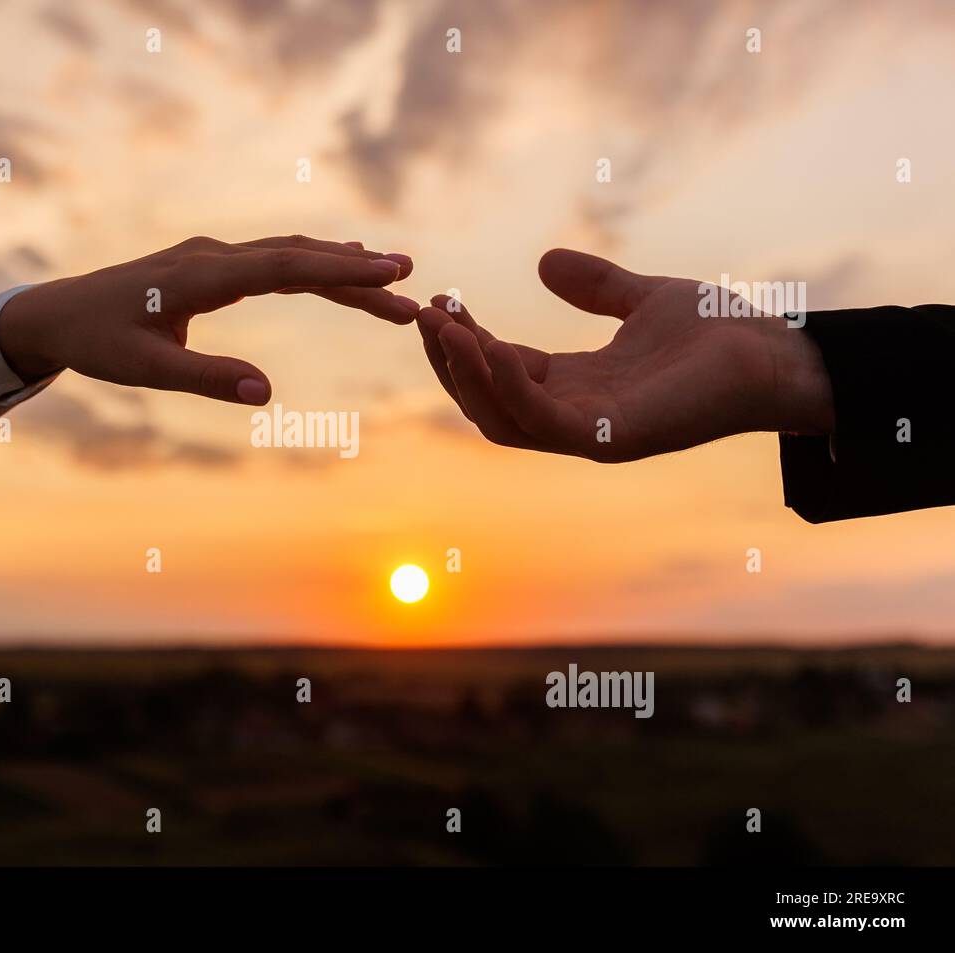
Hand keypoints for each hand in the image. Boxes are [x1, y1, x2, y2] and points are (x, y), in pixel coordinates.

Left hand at [0, 234, 414, 403]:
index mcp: (201, 276)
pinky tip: (339, 265)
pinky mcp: (211, 266)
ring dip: (339, 266)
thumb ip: (205, 378)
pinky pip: (273, 260)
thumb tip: (266, 392)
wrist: (55, 313)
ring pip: (289, 255)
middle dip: (356, 272)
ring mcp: (213, 257)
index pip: (286, 267)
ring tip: (393, 279)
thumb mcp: (145, 369)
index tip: (392, 273)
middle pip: (299, 257)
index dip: (342, 271)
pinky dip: (312, 264)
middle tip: (412, 284)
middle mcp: (213, 256)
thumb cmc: (97, 343)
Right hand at [416, 249, 834, 461]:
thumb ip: (594, 287)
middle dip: (450, 361)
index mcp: (578, 388)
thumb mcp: (641, 299)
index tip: (440, 301)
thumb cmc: (721, 333)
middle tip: (426, 313)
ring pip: (502, 418)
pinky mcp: (612, 439)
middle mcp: (576, 417)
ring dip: (466, 374)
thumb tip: (544, 261)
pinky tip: (491, 347)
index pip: (500, 372)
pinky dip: (510, 388)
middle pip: (487, 401)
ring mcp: (591, 434)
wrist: (778, 354)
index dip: (465, 340)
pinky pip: (542, 421)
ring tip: (442, 326)